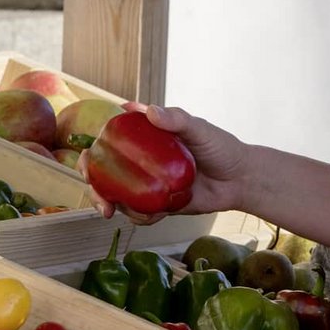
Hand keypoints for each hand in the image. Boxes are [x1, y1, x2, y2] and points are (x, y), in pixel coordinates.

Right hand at [81, 102, 252, 222]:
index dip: (93, 151)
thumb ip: (177, 120)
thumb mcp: (200, 129)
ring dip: (113, 206)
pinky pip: (142, 214)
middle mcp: (143, 163)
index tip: (88, 158)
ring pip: (119, 197)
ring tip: (118, 212)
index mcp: (145, 140)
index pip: (110, 143)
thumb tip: (149, 111)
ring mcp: (150, 185)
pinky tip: (150, 216)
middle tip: (100, 200)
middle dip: (95, 188)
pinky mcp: (161, 205)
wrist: (241, 180)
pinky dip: (141, 217)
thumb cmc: (221, 147)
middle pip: (106, 175)